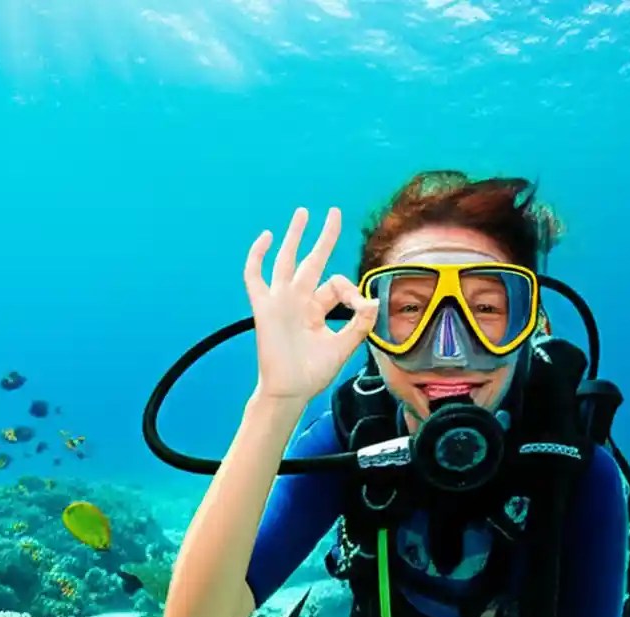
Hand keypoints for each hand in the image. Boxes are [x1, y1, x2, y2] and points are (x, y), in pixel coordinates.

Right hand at [243, 207, 379, 402]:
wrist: (291, 390)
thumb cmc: (313, 373)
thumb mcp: (344, 346)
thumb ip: (360, 324)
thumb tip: (374, 301)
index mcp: (318, 309)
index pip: (337, 285)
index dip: (353, 290)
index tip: (362, 306)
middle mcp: (299, 300)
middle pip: (313, 260)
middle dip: (324, 237)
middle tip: (335, 213)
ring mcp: (281, 301)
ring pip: (287, 260)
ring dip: (295, 236)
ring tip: (303, 213)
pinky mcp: (264, 307)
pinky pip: (255, 276)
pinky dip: (258, 256)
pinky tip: (267, 237)